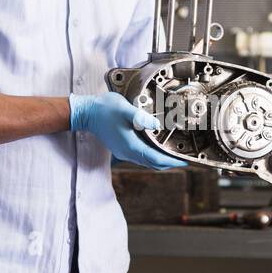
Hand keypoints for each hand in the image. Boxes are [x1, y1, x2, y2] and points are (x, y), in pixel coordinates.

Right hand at [69, 92, 187, 170]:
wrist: (87, 113)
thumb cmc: (105, 109)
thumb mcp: (125, 109)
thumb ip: (141, 117)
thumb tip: (156, 125)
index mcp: (131, 146)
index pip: (156, 159)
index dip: (171, 161)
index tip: (184, 161)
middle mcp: (128, 153)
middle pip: (153, 163)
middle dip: (169, 162)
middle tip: (183, 159)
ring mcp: (124, 152)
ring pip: (147, 161)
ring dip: (160, 160)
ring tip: (173, 154)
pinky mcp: (121, 148)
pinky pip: (140, 157)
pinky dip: (151, 156)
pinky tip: (157, 149)